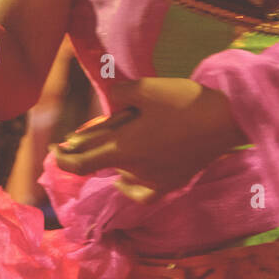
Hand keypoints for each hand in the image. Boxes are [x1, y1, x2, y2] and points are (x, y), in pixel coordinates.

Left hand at [48, 77, 246, 202]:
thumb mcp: (146, 88)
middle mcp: (134, 171)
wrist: (224, 121)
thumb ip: (120, 93)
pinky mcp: (171, 184)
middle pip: (99, 165)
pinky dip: (131, 184)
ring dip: (111, 162)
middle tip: (78, 140)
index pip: (80, 163)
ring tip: (114, 144)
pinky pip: (142, 190)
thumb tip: (111, 99)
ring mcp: (154, 181)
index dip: (62, 159)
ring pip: (120, 175)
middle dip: (85, 152)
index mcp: (123, 149)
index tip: (54, 152)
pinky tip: (130, 178)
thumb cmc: (182, 102)